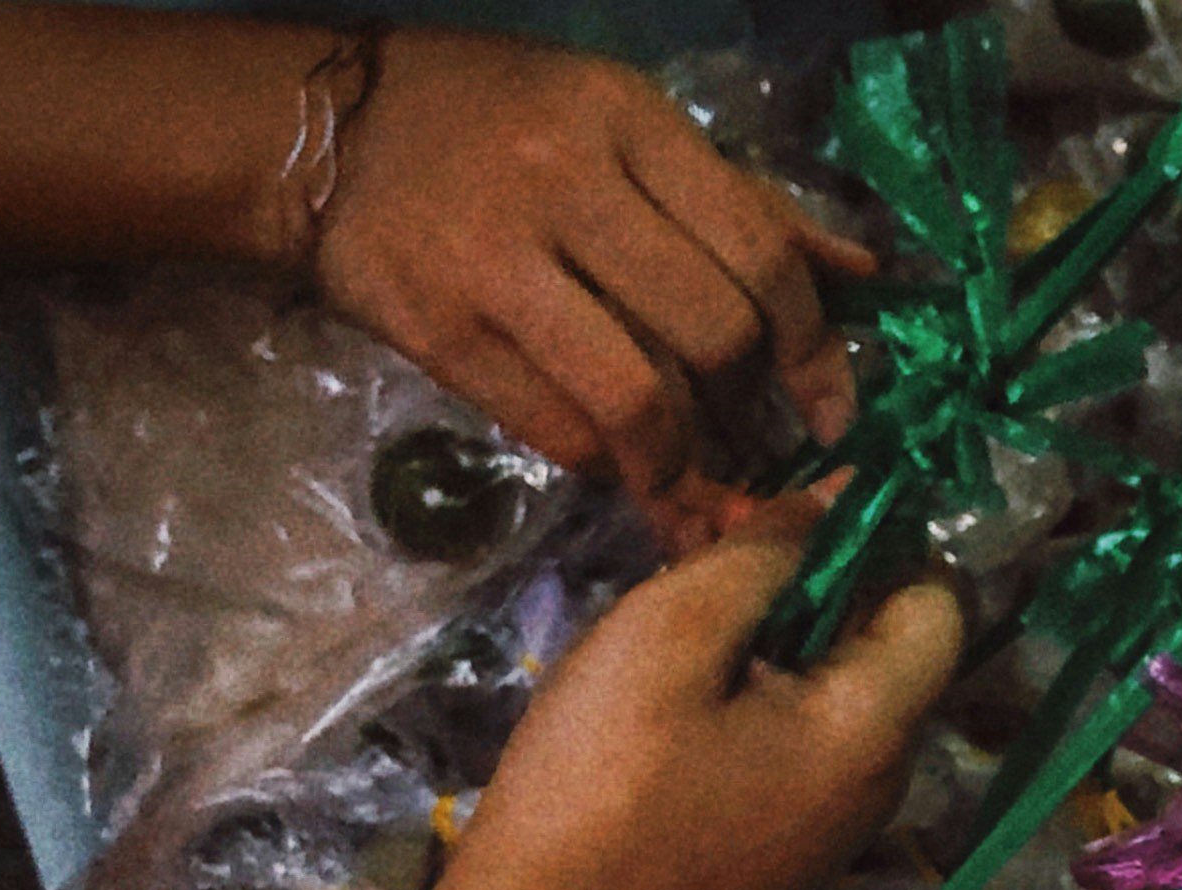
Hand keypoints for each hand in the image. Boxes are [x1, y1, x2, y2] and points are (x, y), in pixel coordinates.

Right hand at [312, 31, 870, 499]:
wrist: (322, 133)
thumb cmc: (496, 123)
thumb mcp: (621, 125)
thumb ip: (739, 200)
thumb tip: (860, 274)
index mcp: (627, 120)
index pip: (761, 252)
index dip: (817, 350)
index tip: (835, 411)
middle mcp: (566, 183)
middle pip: (713, 333)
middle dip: (753, 409)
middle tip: (758, 442)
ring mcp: (499, 261)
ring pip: (639, 397)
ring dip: (682, 461)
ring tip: (695, 477)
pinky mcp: (444, 332)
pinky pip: (559, 428)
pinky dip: (606, 461)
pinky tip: (619, 462)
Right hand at [424, 521, 964, 889]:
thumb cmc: (603, 784)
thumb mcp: (670, 635)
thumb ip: (765, 555)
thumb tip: (840, 497)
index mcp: (874, 730)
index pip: (940, 603)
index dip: (885, 539)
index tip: (794, 506)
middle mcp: (880, 784)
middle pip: (891, 648)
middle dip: (823, 585)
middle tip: (717, 551)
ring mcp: (833, 828)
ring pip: (839, 695)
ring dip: (780, 638)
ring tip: (683, 612)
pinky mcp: (783, 851)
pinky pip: (800, 746)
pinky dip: (758, 698)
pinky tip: (676, 689)